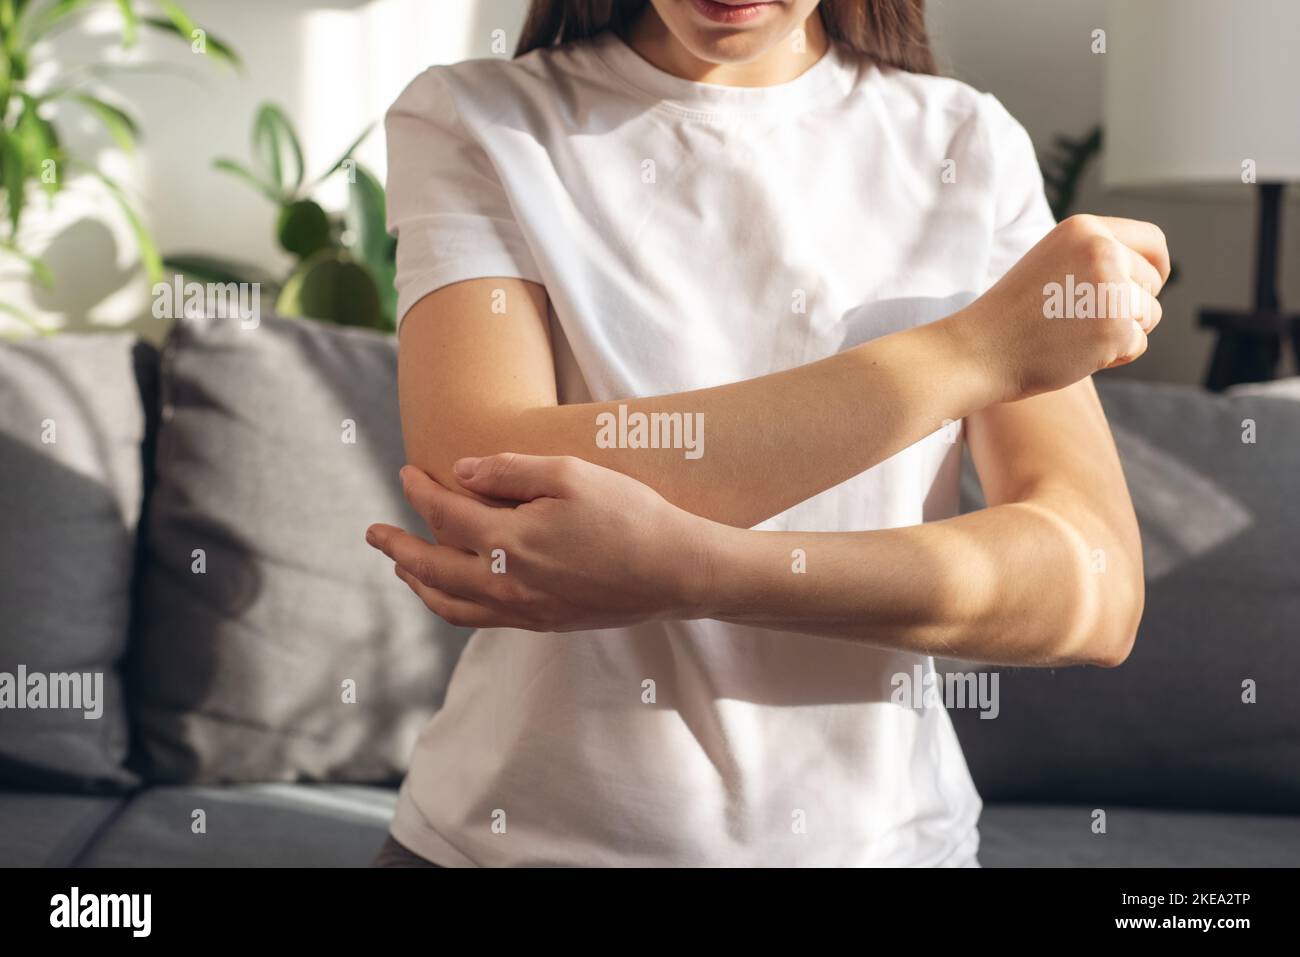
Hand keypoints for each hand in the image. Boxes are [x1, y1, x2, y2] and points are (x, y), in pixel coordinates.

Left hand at [365, 454, 715, 630]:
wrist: (675, 571)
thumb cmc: (628, 515)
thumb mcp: (570, 474)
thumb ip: (510, 471)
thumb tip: (460, 472)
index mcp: (509, 543)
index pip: (445, 515)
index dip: (419, 492)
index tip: (406, 473)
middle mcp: (507, 584)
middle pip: (431, 569)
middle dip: (396, 549)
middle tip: (373, 534)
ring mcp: (524, 610)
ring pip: (450, 605)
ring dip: (419, 584)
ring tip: (402, 568)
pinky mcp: (543, 623)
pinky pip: (479, 619)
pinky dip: (452, 603)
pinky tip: (455, 589)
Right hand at [949, 214, 1170, 401]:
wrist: (979, 350)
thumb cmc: (1010, 316)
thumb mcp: (1051, 262)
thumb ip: (1094, 257)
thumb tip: (1149, 271)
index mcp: (1084, 229)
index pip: (1152, 240)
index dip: (1156, 267)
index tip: (1146, 287)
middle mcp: (1101, 251)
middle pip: (1152, 282)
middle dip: (1131, 307)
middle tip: (1085, 322)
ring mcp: (1110, 289)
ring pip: (1149, 315)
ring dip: (1122, 332)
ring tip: (1075, 335)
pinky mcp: (1114, 327)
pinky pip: (1137, 344)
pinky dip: (1113, 357)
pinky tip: (1075, 353)